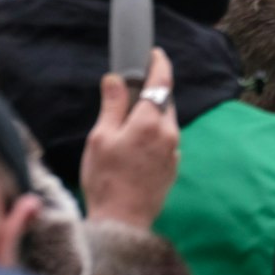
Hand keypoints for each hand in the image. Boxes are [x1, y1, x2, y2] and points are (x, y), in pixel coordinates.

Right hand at [83, 48, 180, 229]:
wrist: (122, 221)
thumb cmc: (106, 179)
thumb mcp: (101, 137)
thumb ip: (112, 105)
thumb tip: (116, 79)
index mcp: (150, 122)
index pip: (161, 81)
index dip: (159, 63)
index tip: (155, 53)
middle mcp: (168, 133)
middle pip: (165, 101)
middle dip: (152, 91)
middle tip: (132, 89)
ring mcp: (174, 151)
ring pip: (166, 121)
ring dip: (152, 114)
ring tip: (128, 121)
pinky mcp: (173, 166)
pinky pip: (166, 140)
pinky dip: (154, 134)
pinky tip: (135, 146)